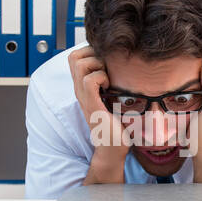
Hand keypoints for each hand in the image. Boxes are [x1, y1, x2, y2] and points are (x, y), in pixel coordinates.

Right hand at [68, 46, 127, 181]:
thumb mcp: (113, 98)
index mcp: (84, 87)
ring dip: (97, 64)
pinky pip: (89, 80)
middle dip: (92, 53)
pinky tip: (110, 86)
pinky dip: (101, 77)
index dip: (90, 51)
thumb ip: (113, 84)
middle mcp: (80, 90)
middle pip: (74, 56)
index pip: (76, 57)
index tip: (106, 61)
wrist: (113, 148)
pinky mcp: (92, 105)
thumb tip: (128, 68)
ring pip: (79, 64)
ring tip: (109, 77)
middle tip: (107, 67)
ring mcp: (84, 97)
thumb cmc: (117, 124)